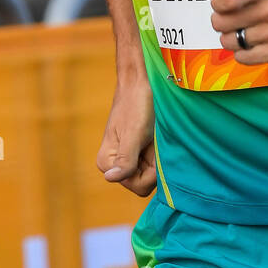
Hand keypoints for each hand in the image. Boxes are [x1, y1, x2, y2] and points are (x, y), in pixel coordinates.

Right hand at [96, 72, 156, 196]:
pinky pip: (154, 162)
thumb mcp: (134, 132)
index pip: (137, 186)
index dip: (151, 171)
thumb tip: (110, 177)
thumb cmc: (137, 104)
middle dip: (155, 164)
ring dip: (159, 156)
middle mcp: (115, 164)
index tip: (150, 147)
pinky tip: (157, 137)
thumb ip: (125, 158)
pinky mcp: (138, 151)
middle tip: (153, 139)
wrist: (141, 81)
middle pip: (145, 182)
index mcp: (107, 162)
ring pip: (152, 173)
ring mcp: (128, 158)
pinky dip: (160, 152)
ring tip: (155, 136)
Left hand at [210, 0, 267, 63]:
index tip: (227, 1)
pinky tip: (254, 43)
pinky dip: (244, 53)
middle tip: (236, 17)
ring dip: (233, 38)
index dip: (218, 3)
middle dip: (223, 21)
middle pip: (221, 24)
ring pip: (231, 42)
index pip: (222, 1)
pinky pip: (244, 58)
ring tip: (246, 30)